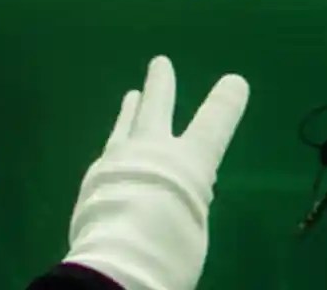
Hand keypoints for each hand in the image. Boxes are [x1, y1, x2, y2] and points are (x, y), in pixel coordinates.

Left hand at [63, 56, 249, 289]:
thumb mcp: (193, 222)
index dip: (225, 102)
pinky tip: (112, 150)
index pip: (214, 124)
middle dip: (161, 84)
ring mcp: (118, 161)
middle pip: (157, 108)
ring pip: (126, 126)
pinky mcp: (92, 179)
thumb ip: (185, 199)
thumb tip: (170, 193)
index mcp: (188, 162)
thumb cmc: (170, 248)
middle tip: (159, 62)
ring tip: (131, 95)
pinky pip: (108, 154)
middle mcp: (152, 151)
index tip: (234, 80)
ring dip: (130, 110)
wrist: (118, 264)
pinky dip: (115, 147)